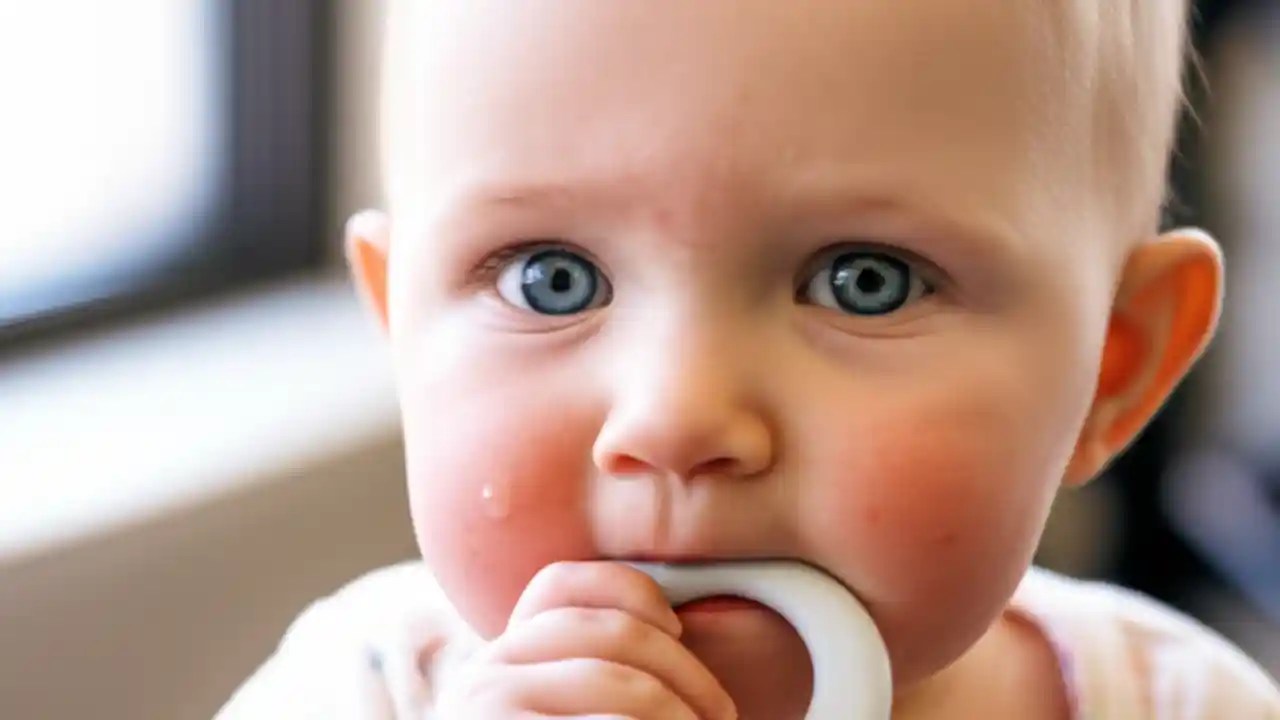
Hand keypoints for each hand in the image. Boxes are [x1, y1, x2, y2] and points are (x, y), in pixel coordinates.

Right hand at [435, 561, 737, 719]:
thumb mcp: (579, 711)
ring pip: (616, 680)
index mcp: (502, 662)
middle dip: (685, 671)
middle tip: (722, 718)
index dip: (629, 590)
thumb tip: (673, 629)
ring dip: (679, 712)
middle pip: (607, 630)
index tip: (679, 628)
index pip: (559, 586)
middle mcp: (483, 676)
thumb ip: (601, 681)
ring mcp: (486, 708)